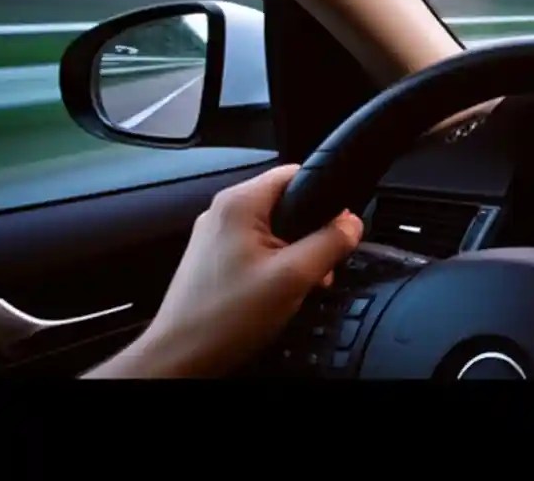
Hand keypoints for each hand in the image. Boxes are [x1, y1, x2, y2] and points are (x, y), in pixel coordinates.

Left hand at [83, 165, 362, 377]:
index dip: (326, 196)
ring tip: (300, 285)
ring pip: (273, 230)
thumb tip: (353, 224)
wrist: (180, 358)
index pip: (295, 174)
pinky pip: (256, 250)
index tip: (340, 226)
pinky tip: (279, 293)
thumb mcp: (294, 277)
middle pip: (287, 204)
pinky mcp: (213, 261)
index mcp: (239, 203)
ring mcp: (214, 237)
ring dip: (296, 254)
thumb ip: (330, 243)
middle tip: (320, 267)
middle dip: (312, 233)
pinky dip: (275, 266)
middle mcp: (222, 213)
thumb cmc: (224, 318)